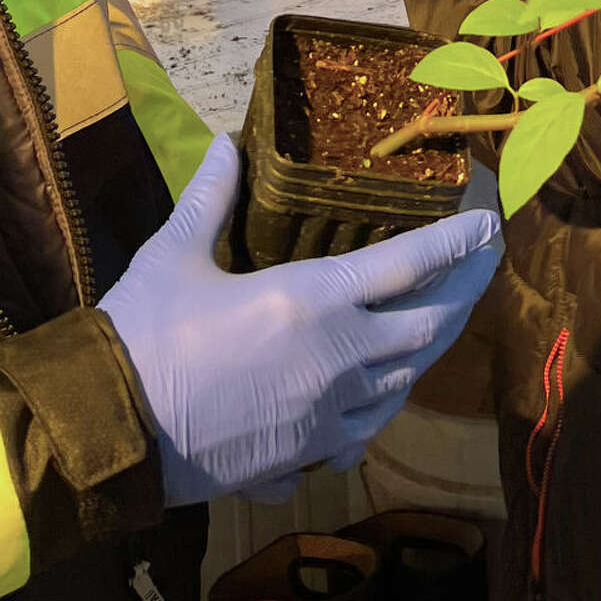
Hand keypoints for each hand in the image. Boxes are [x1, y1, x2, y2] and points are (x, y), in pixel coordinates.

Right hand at [100, 134, 501, 506]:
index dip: (454, 242)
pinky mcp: (307, 458)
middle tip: (483, 268)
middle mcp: (338, 361)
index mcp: (313, 301)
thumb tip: (226, 143)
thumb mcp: (174, 254)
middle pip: (428, 327)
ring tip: (438, 322)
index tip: (489, 223)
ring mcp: (328, 417)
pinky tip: (376, 394)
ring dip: (427, 349)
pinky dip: (381, 405)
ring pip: (404, 383)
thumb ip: (211, 198)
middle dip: (464, 294)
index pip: (407, 264)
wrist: (111, 434)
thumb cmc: (143, 334)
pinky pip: (365, 431)